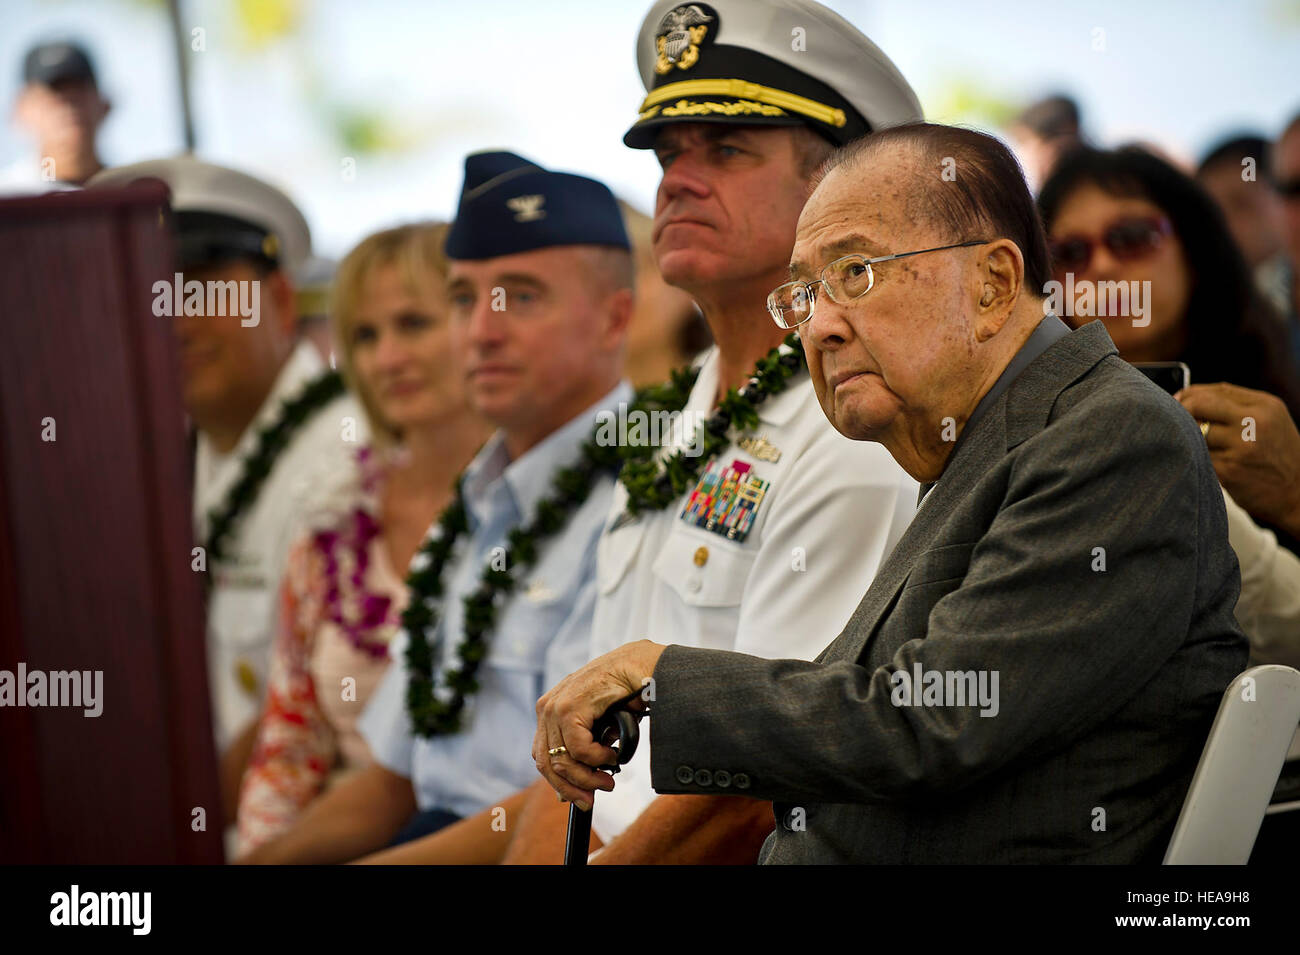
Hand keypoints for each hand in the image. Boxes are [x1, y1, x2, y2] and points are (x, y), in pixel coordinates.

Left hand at [532, 640, 665, 809]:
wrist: (641, 666)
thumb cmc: (624, 690)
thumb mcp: (599, 724)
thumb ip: (587, 745)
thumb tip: (585, 775)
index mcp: (551, 710)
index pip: (543, 755)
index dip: (559, 782)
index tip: (579, 796)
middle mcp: (547, 707)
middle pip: (546, 762)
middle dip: (571, 787)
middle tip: (592, 798)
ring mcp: (555, 706)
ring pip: (561, 760)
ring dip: (587, 777)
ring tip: (608, 779)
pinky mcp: (570, 707)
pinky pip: (578, 749)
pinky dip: (596, 759)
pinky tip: (611, 756)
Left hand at [1175, 382, 1299, 535]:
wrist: (1298, 495)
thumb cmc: (1278, 457)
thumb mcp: (1269, 422)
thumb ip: (1236, 406)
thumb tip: (1190, 397)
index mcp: (1265, 406)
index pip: (1216, 389)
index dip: (1191, 394)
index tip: (1179, 401)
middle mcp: (1254, 422)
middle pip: (1200, 404)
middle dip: (1181, 409)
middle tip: (1174, 421)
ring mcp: (1241, 446)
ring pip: (1194, 431)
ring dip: (1188, 438)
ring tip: (1196, 446)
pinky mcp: (1229, 470)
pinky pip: (1198, 456)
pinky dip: (1195, 458)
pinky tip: (1203, 463)